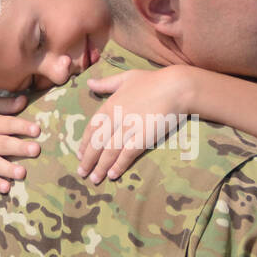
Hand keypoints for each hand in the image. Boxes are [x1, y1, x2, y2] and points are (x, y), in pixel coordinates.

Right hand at [0, 95, 41, 194]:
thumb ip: (6, 105)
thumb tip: (24, 99)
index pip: (7, 124)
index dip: (21, 126)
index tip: (37, 130)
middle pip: (2, 145)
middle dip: (19, 148)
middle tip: (35, 150)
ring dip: (8, 169)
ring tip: (22, 173)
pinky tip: (6, 188)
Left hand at [78, 67, 188, 183]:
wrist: (176, 87)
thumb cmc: (153, 81)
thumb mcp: (126, 78)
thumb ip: (106, 83)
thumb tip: (90, 83)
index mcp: (110, 105)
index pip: (92, 128)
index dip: (84, 143)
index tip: (80, 155)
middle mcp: (116, 118)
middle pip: (97, 143)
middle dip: (88, 160)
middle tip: (82, 173)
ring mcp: (129, 128)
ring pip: (109, 151)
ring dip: (100, 167)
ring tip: (95, 179)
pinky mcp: (143, 137)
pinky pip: (127, 154)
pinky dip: (119, 165)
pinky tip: (112, 175)